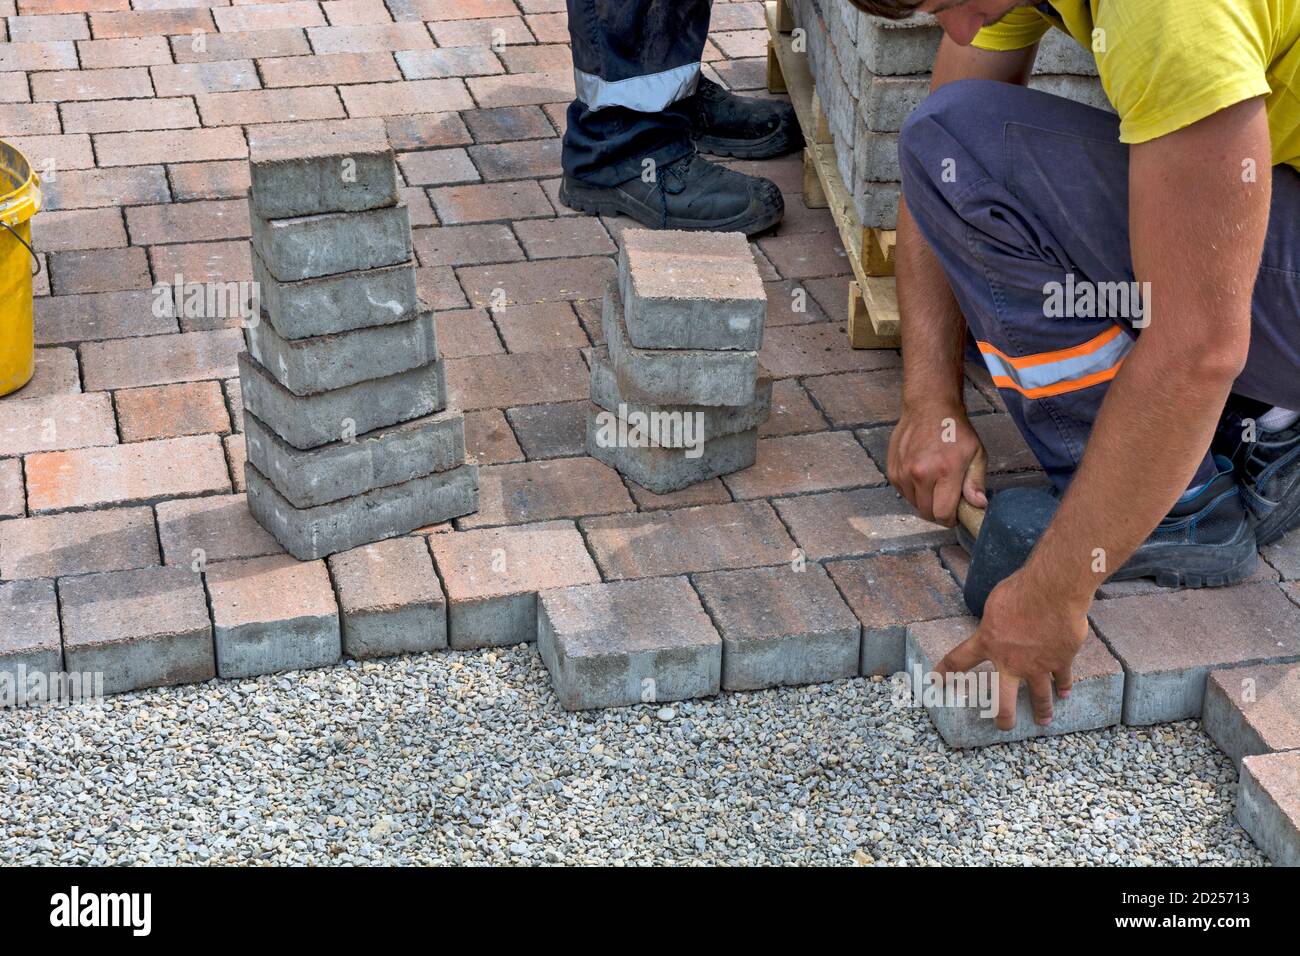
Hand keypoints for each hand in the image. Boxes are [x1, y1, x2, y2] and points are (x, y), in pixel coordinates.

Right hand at [887, 402, 987, 526]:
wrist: (928, 407)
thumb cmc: (955, 430)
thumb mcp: (977, 453)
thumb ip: (976, 482)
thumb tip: (979, 505)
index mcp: (945, 471)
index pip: (943, 513)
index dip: (950, 519)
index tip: (955, 514)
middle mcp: (920, 474)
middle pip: (927, 513)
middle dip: (939, 513)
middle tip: (947, 501)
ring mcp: (903, 472)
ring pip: (914, 504)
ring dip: (925, 502)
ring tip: (935, 485)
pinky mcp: (893, 470)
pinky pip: (903, 493)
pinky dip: (913, 492)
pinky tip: (922, 478)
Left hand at [937, 567, 1089, 728]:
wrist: (1053, 591)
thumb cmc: (1021, 591)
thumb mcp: (995, 603)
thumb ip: (994, 620)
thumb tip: (997, 622)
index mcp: (988, 643)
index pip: (959, 660)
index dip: (945, 672)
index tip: (936, 682)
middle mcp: (1011, 661)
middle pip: (1002, 700)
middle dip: (1002, 717)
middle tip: (1003, 726)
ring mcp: (1037, 665)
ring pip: (1039, 696)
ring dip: (1042, 710)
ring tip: (1044, 721)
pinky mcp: (1060, 660)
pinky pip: (1062, 678)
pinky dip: (1064, 685)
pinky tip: (1065, 693)